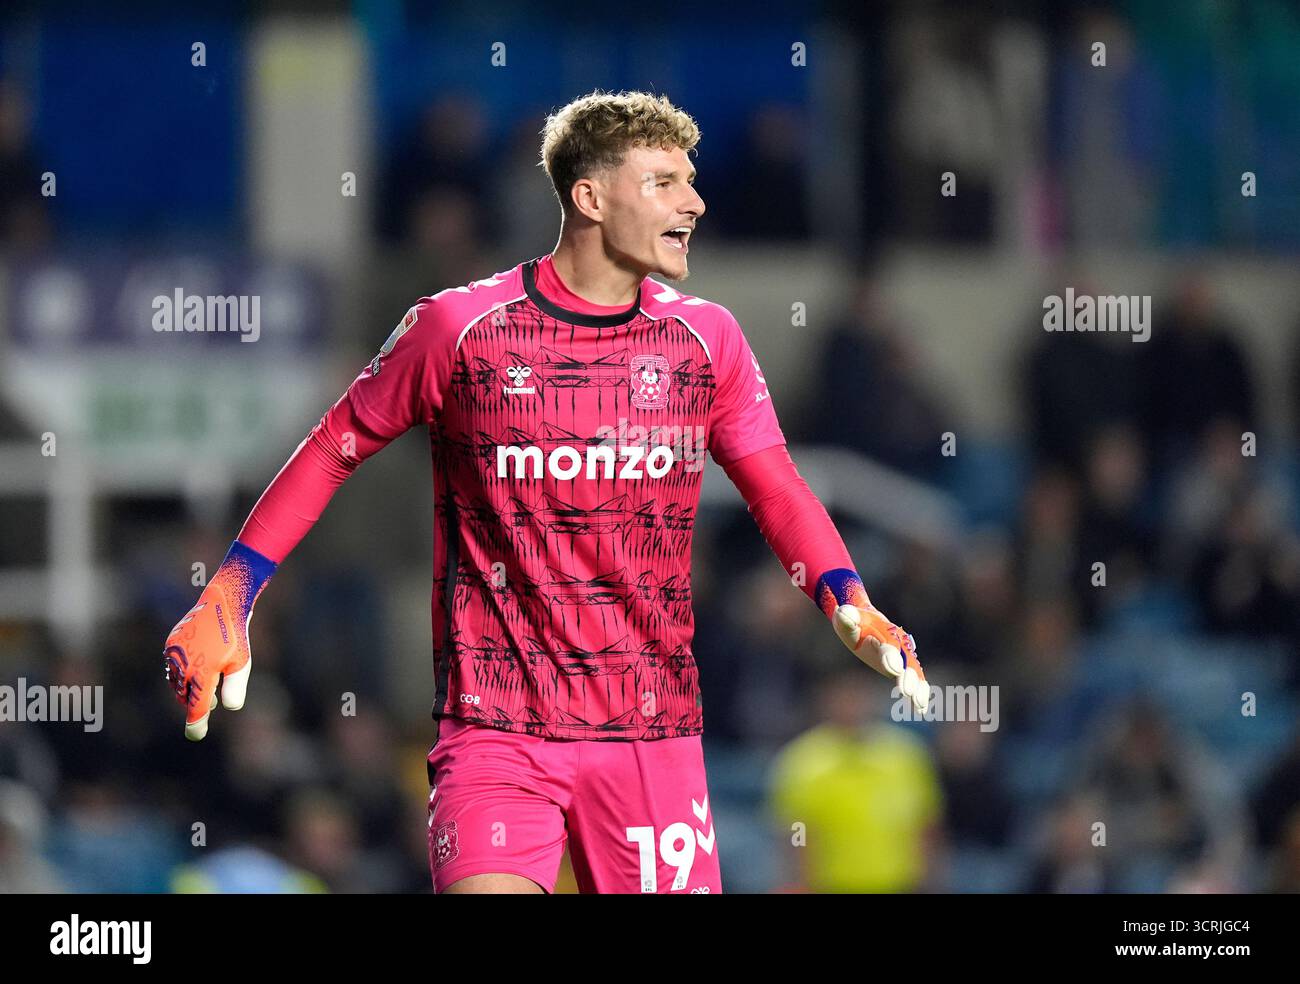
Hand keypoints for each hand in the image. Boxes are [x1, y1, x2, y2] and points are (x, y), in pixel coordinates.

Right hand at [163, 542, 272, 739]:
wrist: (223, 603)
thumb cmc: (236, 635)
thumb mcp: (241, 663)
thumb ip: (234, 687)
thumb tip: (228, 707)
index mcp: (201, 672)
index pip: (197, 706)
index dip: (197, 723)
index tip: (196, 735)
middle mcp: (183, 665)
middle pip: (185, 696)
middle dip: (194, 704)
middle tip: (207, 710)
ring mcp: (174, 653)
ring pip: (177, 682)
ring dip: (188, 690)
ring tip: (206, 692)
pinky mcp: (171, 644)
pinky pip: (173, 666)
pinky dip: (182, 674)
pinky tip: (195, 673)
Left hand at [831, 603, 929, 713]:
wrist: (865, 622)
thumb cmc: (853, 622)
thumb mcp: (846, 618)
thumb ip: (846, 618)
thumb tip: (842, 614)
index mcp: (884, 632)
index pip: (889, 644)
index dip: (891, 656)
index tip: (894, 669)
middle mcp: (898, 645)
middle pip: (906, 661)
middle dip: (907, 676)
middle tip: (907, 691)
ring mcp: (903, 656)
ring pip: (914, 672)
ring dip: (917, 688)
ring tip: (919, 705)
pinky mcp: (903, 667)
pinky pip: (914, 679)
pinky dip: (919, 692)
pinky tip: (920, 710)